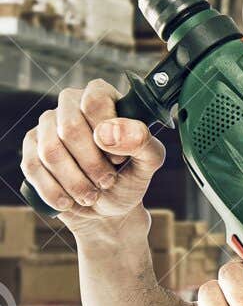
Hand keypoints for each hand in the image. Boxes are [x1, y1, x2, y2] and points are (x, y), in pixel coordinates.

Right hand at [21, 80, 164, 237]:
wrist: (107, 209)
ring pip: (50, 150)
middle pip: (70, 127)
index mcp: (103, 96)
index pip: (94, 101)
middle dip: (91, 163)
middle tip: (107, 181)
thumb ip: (141, 141)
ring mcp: (47, 125)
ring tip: (91, 195)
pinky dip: (54, 191)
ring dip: (74, 181)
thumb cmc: (130, 177)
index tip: (119, 159)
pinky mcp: (31, 149)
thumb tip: (107, 132)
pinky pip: (33, 167)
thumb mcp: (149, 161)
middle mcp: (71, 104)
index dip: (107, 134)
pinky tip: (69, 201)